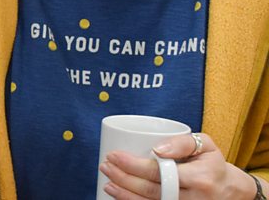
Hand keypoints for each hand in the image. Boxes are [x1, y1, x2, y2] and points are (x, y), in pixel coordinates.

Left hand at [99, 132, 255, 198]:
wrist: (230, 191)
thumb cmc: (212, 164)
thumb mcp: (206, 145)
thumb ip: (183, 142)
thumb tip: (156, 148)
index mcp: (200, 178)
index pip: (160, 173)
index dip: (133, 165)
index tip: (114, 155)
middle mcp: (193, 198)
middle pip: (151, 190)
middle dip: (124, 179)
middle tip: (106, 166)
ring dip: (125, 194)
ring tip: (108, 182)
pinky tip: (120, 195)